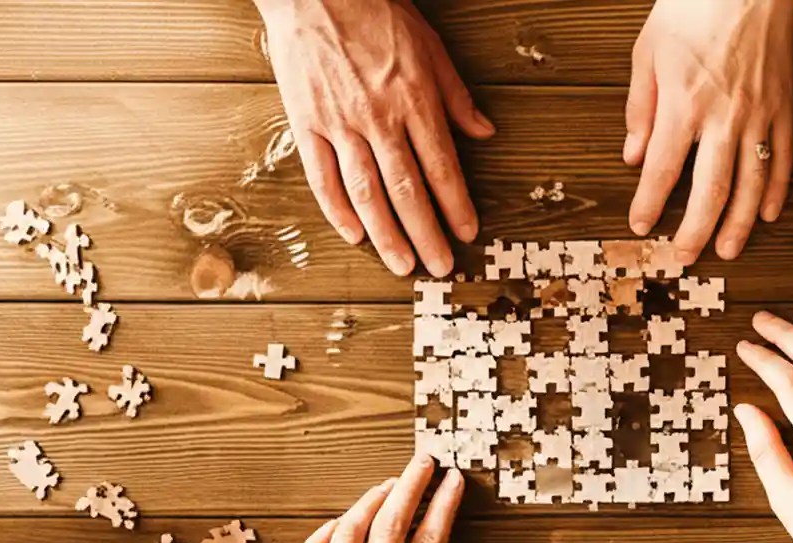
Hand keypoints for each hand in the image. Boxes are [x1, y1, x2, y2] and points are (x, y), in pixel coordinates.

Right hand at [256, 0, 494, 276]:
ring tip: (402, 264)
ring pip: (366, 193)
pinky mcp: (307, 123)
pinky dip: (338, 210)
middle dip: (427, 234)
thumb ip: (456, 96)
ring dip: (386, 235)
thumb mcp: (430, 47)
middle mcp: (378, 118)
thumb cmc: (375, 12)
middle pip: (407, 190)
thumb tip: (485, 132)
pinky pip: (323, 177)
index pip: (442, 167)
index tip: (468, 233)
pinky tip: (355, 234)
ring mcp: (339, 124)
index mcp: (414, 100)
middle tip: (440, 267)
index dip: (457, 205)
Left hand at [625, 0, 792, 263]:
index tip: (640, 227)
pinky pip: (783, 159)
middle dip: (695, 231)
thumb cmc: (693, 8)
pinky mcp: (785, 107)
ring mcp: (760, 116)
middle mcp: (723, 118)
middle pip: (710, 191)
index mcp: (683, 105)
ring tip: (727, 250)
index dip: (649, 204)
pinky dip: (777, 190)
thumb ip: (640, 108)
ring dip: (739, 224)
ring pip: (751, 185)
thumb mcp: (648, 52)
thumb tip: (633, 156)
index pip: (663, 171)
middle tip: (683, 257)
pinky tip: (767, 214)